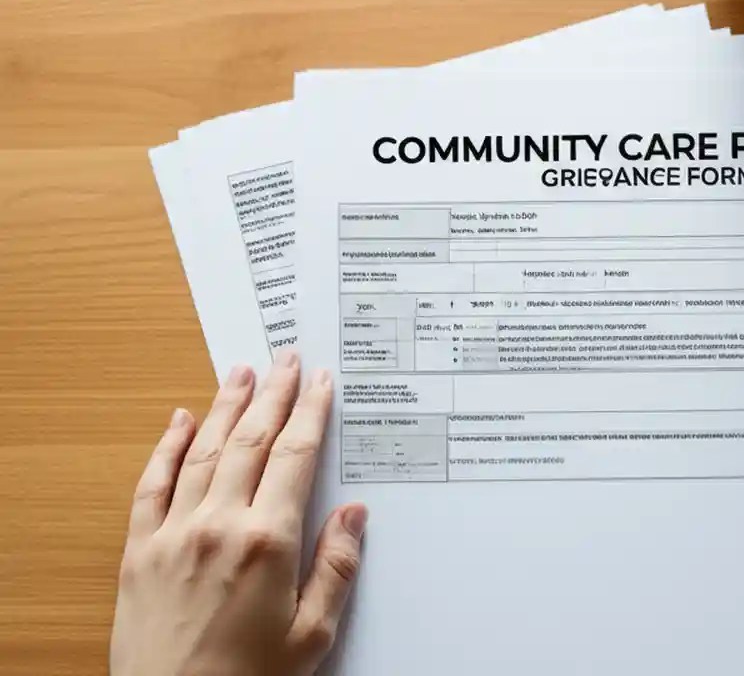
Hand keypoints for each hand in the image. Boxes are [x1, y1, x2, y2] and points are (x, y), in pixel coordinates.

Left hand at [111, 352, 365, 675]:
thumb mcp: (311, 635)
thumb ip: (335, 568)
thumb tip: (354, 514)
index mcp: (268, 542)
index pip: (295, 457)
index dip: (311, 413)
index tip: (321, 382)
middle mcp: (218, 526)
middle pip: (250, 441)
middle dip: (273, 395)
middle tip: (286, 358)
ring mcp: (173, 534)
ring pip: (202, 451)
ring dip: (225, 406)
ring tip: (242, 372)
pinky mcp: (139, 551)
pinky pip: (151, 485)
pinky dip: (166, 447)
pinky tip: (178, 420)